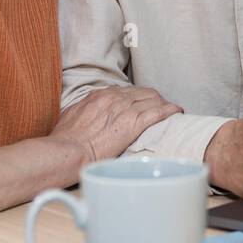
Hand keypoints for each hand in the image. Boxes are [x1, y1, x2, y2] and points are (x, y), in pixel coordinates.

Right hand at [53, 86, 181, 162]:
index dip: (137, 97)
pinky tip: (177, 112)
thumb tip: (86, 112)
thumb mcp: (71, 117)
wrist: (68, 151)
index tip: (141, 103)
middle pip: (143, 92)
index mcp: (100, 96)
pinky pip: (158, 112)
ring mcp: (125, 109)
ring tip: (170, 110)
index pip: (126, 91)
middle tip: (160, 107)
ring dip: (163, 104)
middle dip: (153, 98)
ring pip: (153, 99)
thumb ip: (83, 110)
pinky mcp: (133, 123)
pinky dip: (169, 110)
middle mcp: (114, 98)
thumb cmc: (65, 140)